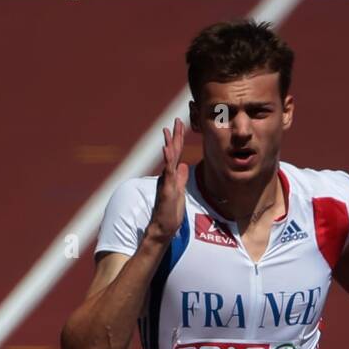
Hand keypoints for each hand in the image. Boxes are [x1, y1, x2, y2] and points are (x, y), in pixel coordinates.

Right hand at [147, 118, 188, 244]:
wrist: (163, 228)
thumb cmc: (171, 213)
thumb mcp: (180, 192)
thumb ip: (181, 179)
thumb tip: (185, 166)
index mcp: (172, 176)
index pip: (177, 155)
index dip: (178, 140)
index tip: (179, 126)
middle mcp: (168, 176)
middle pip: (173, 152)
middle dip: (175, 136)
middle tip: (176, 121)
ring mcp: (167, 182)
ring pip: (169, 159)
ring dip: (170, 144)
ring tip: (168, 130)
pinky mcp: (166, 189)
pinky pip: (168, 172)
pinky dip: (168, 160)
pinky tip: (167, 149)